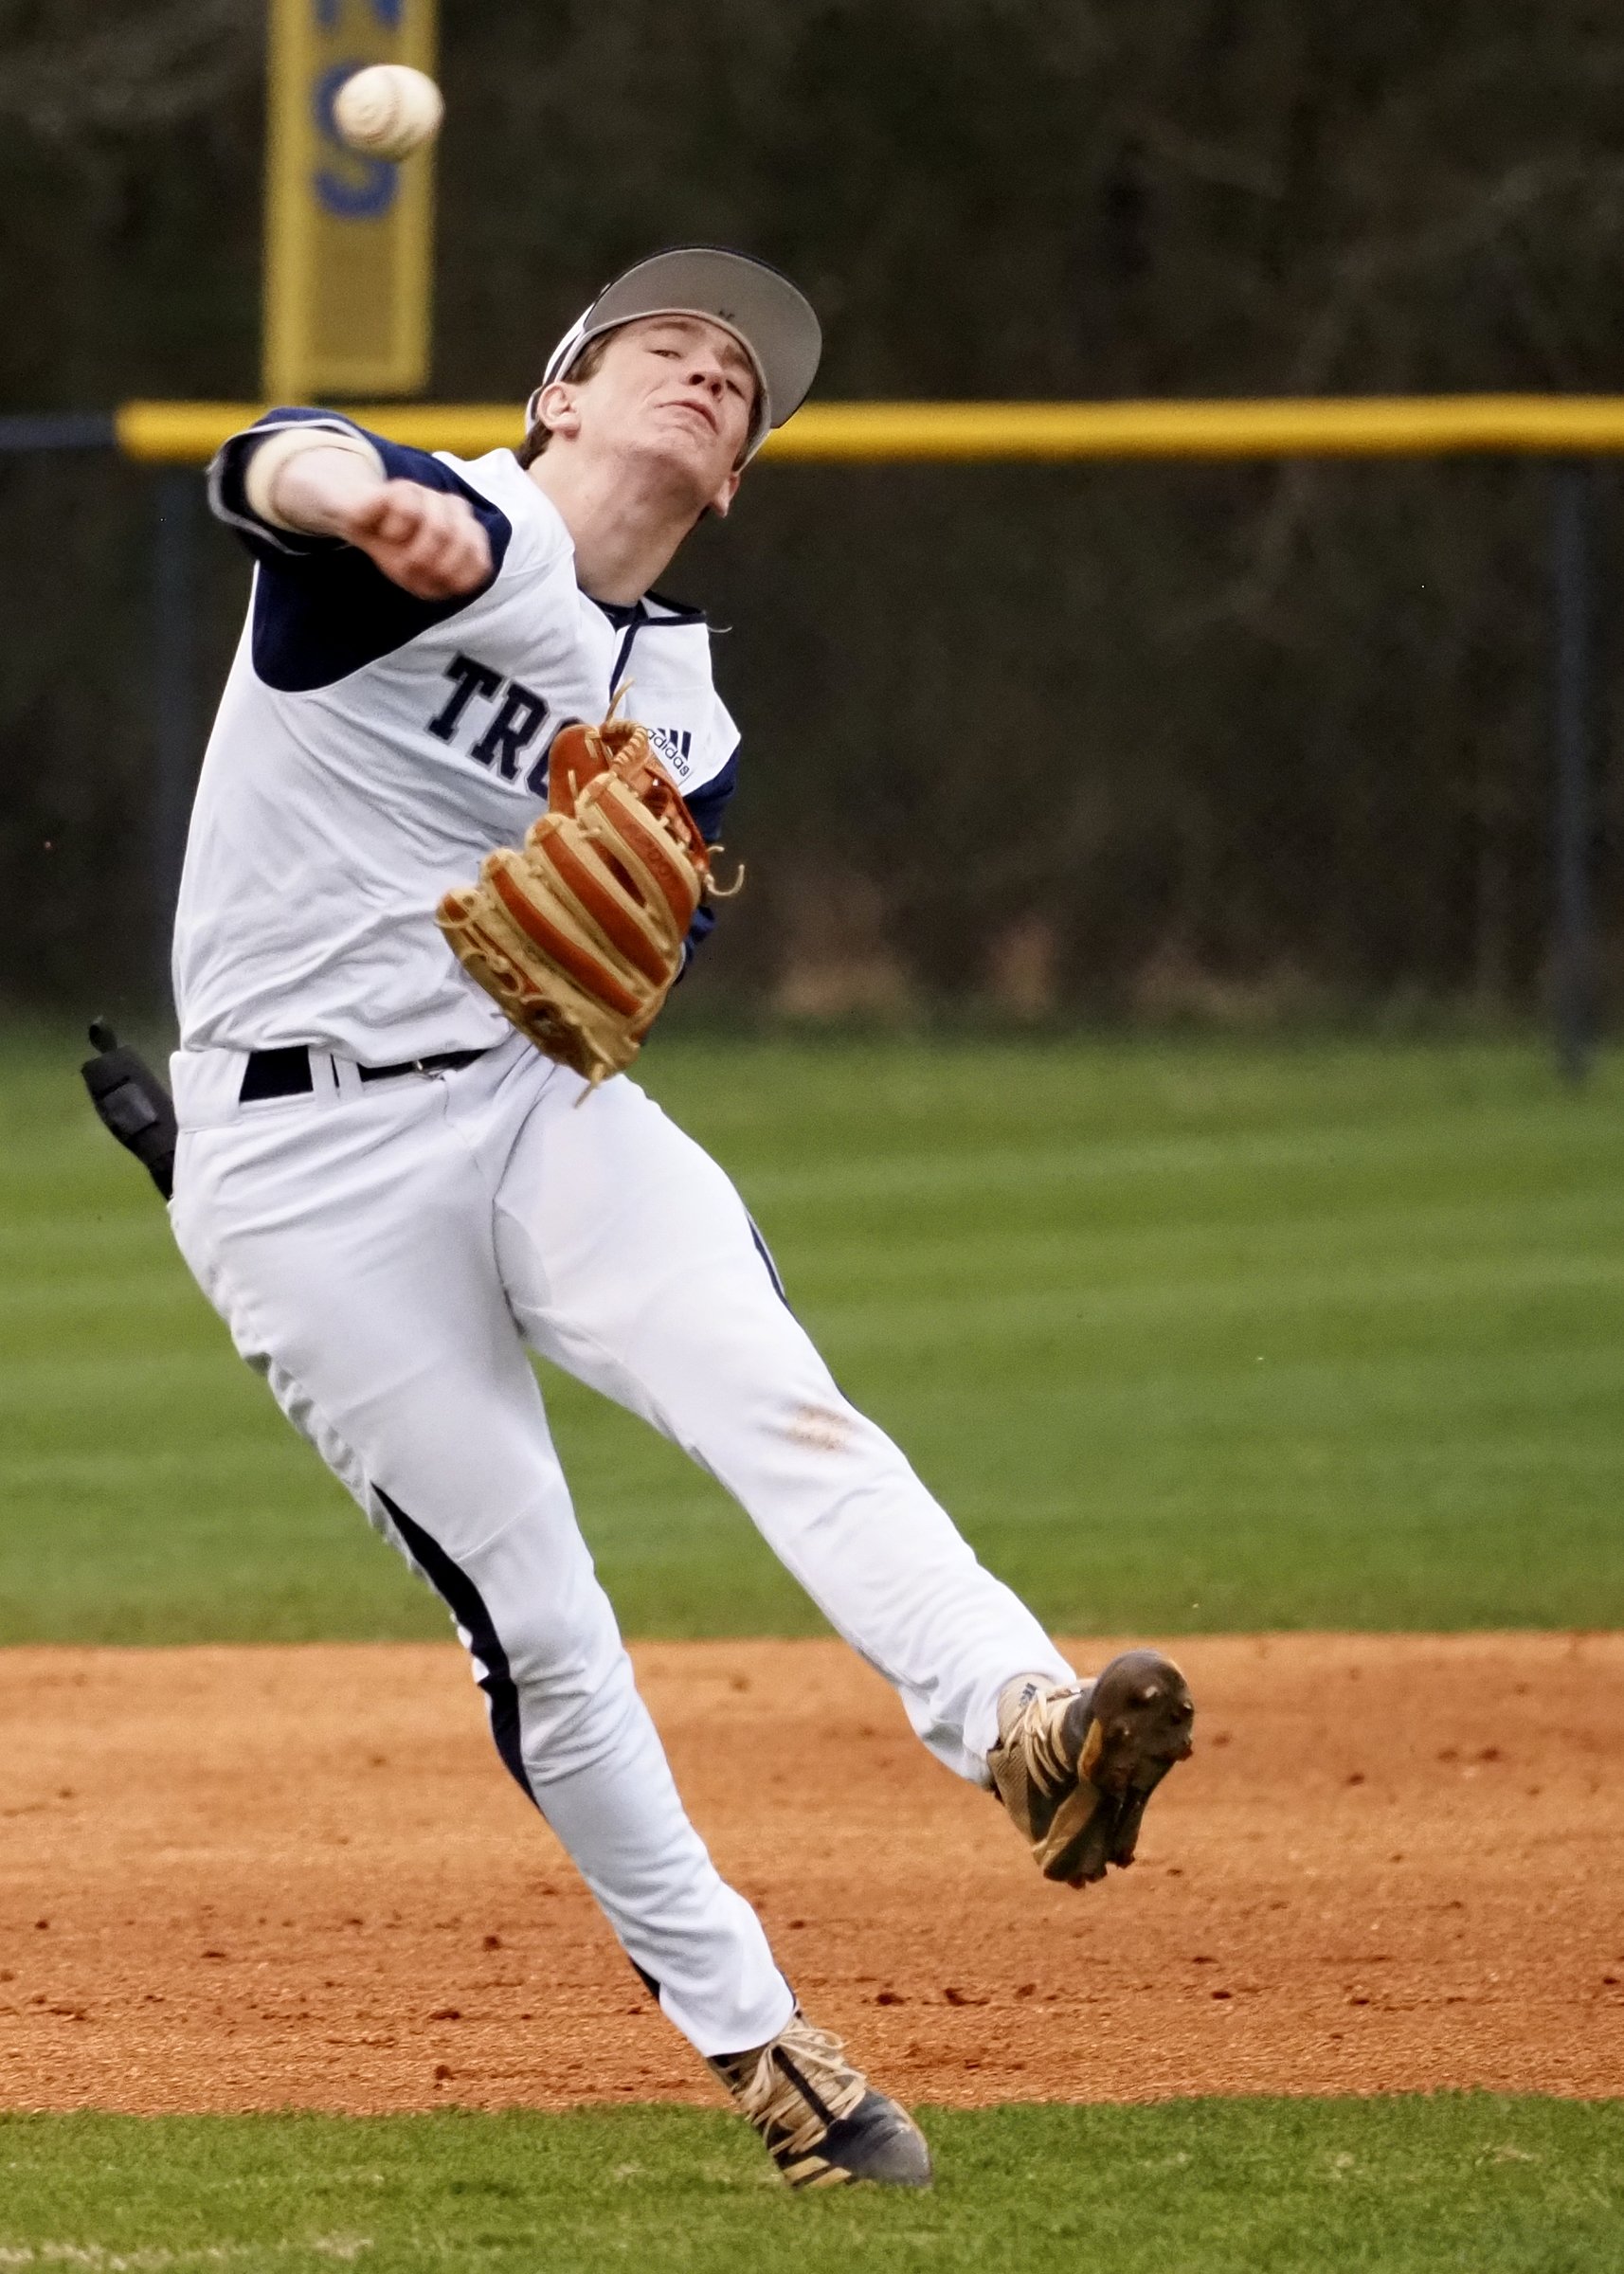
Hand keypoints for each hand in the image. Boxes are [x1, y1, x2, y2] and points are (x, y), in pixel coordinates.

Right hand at [335, 479, 492, 598]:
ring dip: (416, 554)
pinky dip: (395, 531)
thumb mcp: (423, 579)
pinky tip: (387, 531)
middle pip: (463, 545)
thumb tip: (453, 571)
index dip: (454, 582)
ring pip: (439, 528)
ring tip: (397, 557)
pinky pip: (409, 511)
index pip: (480, 565)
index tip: (433, 583)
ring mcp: (431, 495)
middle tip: (415, 573)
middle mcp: (455, 509)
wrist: (358, 521)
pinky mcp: (403, 486)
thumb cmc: (395, 550)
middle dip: (437, 569)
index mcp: (468, 532)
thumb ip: (450, 581)